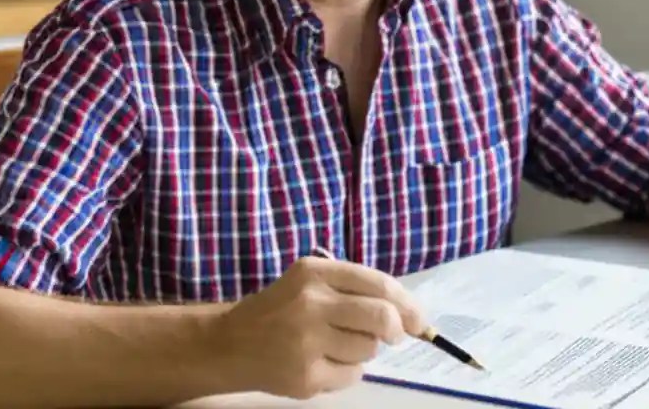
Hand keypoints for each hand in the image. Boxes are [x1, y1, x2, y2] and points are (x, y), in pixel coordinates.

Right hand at [214, 256, 426, 399]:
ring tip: (336, 344)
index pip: (377, 284)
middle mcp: (310, 304)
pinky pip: (352, 375)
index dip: (406, 303)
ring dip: (363, 350)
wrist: (230, 343)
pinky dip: (347, 370)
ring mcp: (306, 342)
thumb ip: (354, 289)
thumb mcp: (311, 282)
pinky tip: (323, 362)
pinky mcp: (305, 376)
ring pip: (368, 349)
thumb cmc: (281, 309)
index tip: (418, 319)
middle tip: (392, 335)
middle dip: (394, 329)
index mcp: (314, 273)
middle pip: (380, 317)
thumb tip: (408, 315)